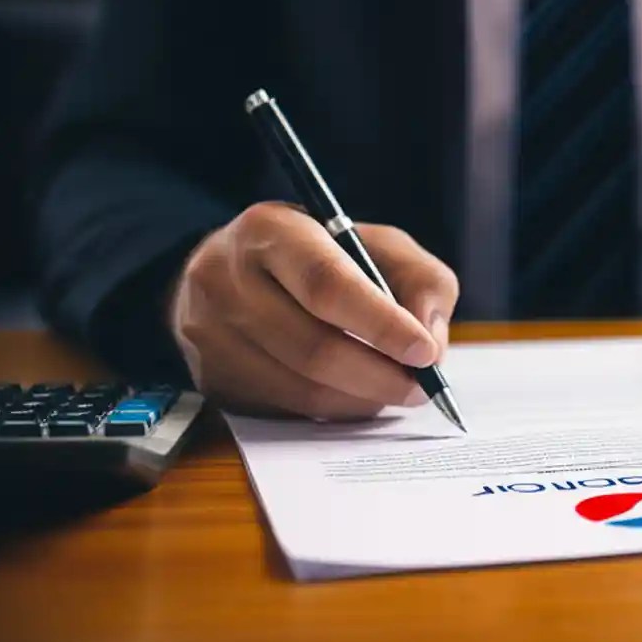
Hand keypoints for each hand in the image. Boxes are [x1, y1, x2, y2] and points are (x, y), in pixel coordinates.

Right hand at [169, 202, 458, 419]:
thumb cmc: (318, 255)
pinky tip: (354, 395)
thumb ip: (420, 280)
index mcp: (271, 231)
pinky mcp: (211, 377)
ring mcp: (210, 333)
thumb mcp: (376, 243)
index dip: (382, 324)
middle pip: (313, 347)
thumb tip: (431, 344)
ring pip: (301, 389)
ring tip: (394, 389)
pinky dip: (333, 410)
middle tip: (422, 387)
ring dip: (361, 399)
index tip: (425, 353)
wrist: (230, 272)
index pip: (327, 284)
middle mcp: (226, 280)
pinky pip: (285, 409)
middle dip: (380, 376)